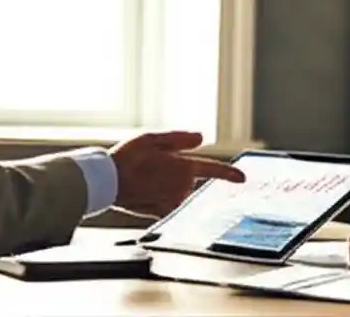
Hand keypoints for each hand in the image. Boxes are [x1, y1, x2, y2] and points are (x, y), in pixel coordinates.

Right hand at [109, 131, 245, 217]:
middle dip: (174, 171)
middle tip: (149, 166)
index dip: (229, 173)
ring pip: (178, 191)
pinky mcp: (160, 212)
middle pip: (189, 178)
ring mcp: (172, 201)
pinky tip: (145, 192)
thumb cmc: (127, 157)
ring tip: (143, 178)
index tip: (243, 177)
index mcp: (184, 167)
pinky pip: (168, 205)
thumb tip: (201, 137)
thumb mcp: (153, 138)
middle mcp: (182, 186)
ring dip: (166, 184)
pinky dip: (161, 198)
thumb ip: (180, 139)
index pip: (213, 169)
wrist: (106, 181)